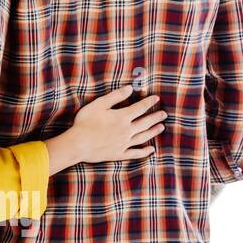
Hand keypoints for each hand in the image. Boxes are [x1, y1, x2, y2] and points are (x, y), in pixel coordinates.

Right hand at [46, 86, 165, 172]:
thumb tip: (130, 88)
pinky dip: (144, 152)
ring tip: (161, 127)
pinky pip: (135, 153)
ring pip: (143, 137)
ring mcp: (124, 143)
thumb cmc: (85, 122)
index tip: (156, 98)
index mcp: (122, 117)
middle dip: (155, 117)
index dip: (149, 102)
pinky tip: (151, 150)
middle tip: (164, 114)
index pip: (140, 108)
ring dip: (153, 132)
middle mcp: (127, 130)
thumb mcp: (98, 104)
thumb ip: (115, 96)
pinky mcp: (119, 154)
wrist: (78, 144)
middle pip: (145, 123)